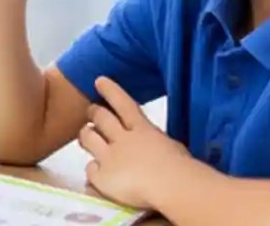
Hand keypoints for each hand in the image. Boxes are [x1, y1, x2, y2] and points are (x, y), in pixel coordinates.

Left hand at [78, 77, 190, 209]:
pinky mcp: (101, 176)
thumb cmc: (184, 170)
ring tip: (86, 137)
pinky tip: (97, 176)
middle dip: (93, 111)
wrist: (175, 188)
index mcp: (143, 130)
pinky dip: (93, 172)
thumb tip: (150, 142)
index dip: (110, 90)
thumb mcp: (170, 146)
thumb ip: (154, 140)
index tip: (99, 80)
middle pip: (100, 117)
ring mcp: (108, 156)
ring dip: (86, 135)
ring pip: (87, 137)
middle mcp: (122, 139)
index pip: (124, 104)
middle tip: (91, 111)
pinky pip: (90, 170)